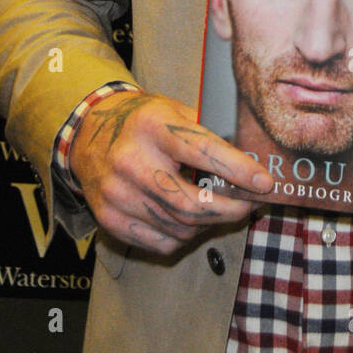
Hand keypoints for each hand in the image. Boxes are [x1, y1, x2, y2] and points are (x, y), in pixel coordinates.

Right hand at [69, 91, 273, 252]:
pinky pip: (162, 242)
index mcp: (152, 127)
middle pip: (191, 203)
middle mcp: (131, 162)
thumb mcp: (174, 110)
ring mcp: (117, 195)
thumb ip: (206, 135)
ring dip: (210, 224)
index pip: (202, 152)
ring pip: (180, 227)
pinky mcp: (110, 219)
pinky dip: (184, 236)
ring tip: (224, 210)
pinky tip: (191, 220)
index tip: (265, 183)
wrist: (88, 133)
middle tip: (249, 205)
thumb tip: (249, 165)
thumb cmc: (143, 121)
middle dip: (231, 209)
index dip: (238, 171)